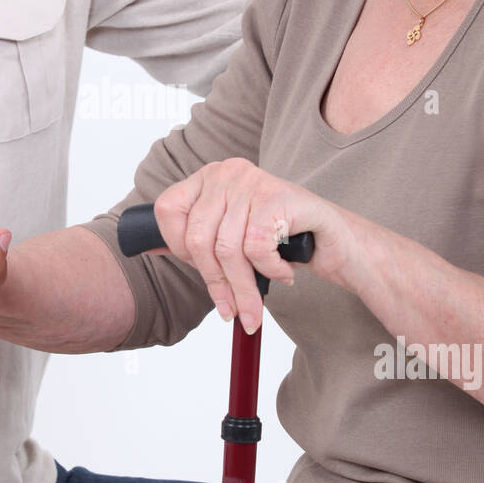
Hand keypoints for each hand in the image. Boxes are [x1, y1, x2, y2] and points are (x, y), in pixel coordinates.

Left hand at [152, 157, 359, 332]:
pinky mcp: (277, 196)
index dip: (180, 249)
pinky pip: (256, 247)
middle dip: (217, 284)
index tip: (205, 273)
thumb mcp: (231, 236)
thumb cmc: (281, 240)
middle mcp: (227, 172)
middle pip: (198, 238)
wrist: (335, 241)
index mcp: (209, 177)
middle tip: (233, 310)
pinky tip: (283, 272)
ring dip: (244, 288)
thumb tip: (148, 248)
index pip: (168, 211)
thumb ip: (196, 239)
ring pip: (228, 249)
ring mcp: (253, 181)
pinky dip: (270, 270)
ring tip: (255, 306)